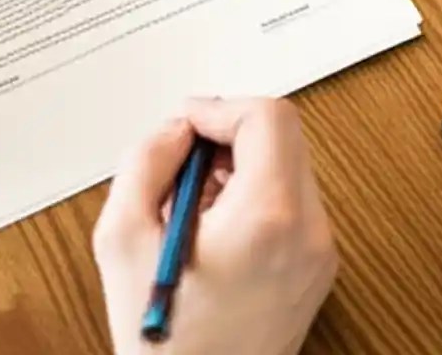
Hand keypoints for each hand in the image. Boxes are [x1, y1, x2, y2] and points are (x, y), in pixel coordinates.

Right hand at [93, 98, 337, 354]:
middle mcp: (309, 232)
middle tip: (182, 166)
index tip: (187, 124)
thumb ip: (146, 161)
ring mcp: (320, 253)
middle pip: (283, 137)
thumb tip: (175, 130)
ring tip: (192, 208)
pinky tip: (214, 232)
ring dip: (240, 168)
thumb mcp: (122, 237)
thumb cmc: (164, 340)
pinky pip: (292, 204)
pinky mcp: (317, 269)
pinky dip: (255, 198)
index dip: (219, 108)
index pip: (267, 118)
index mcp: (268, 217)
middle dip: (228, 137)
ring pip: (289, 167)